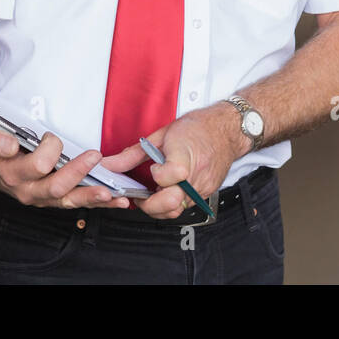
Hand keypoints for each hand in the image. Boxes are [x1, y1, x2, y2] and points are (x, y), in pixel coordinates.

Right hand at [0, 127, 131, 209]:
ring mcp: (43, 197)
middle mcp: (28, 190)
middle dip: (78, 172)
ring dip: (93, 196)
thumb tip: (9, 144)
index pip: (36, 165)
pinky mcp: (56, 199)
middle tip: (94, 156)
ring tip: (114, 193)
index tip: (53, 137)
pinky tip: (118, 200)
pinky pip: (78, 202)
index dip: (49, 150)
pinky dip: (99, 202)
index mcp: (12, 173)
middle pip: (56, 187)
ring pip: (70, 200)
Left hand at [102, 103, 245, 219]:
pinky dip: (173, 203)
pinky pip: (186, 206)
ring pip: (176, 210)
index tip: (153, 169)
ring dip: (160, 207)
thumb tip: (112, 165)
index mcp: (184, 155)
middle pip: (170, 203)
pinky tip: (168, 191)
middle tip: (141, 196)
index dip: (155, 176)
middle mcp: (196, 175)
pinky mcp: (206, 193)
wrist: (226, 130)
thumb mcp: (163, 134)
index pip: (166, 176)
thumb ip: (135, 154)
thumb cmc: (197, 128)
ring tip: (153, 194)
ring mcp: (202, 187)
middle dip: (150, 204)